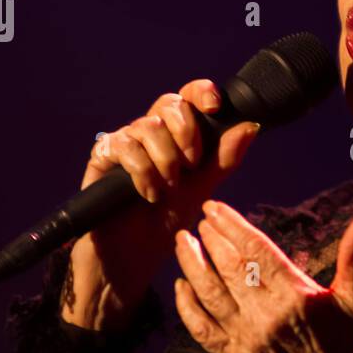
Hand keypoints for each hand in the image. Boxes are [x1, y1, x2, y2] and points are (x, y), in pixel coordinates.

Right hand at [64, 79, 260, 330]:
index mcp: (176, 136)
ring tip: (169, 188)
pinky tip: (148, 193)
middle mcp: (149, 134)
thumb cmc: (166, 224)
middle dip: (186, 131)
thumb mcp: (203, 190)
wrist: (134, 259)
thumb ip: (224, 159)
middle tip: (192, 163)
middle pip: (168, 103)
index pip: (189, 98)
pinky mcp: (102, 159)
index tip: (215, 106)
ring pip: (148, 125)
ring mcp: (125, 144)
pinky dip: (143, 170)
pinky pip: (123, 146)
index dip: (201, 93)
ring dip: (166, 158)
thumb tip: (250, 126)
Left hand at [172, 199, 352, 352]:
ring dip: (191, 264)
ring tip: (183, 241)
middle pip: (228, 267)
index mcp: (295, 297)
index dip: (232, 225)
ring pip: (208, 294)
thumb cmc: (351, 342)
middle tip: (201, 220)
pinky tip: (182, 285)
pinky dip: (187, 305)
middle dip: (211, 239)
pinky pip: (200, 328)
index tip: (214, 208)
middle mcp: (266, 318)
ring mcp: (246, 340)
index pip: (255, 250)